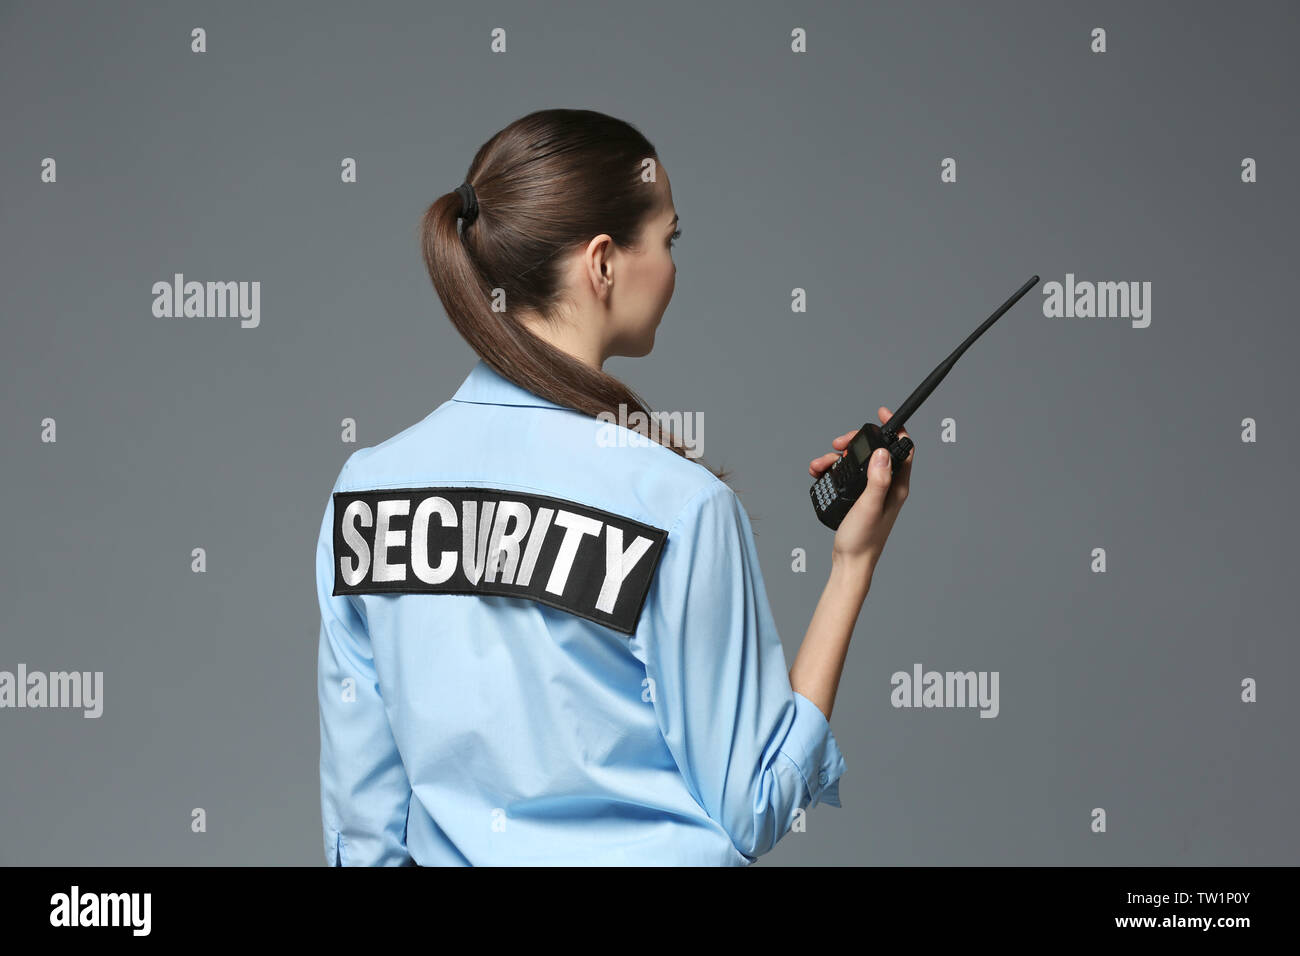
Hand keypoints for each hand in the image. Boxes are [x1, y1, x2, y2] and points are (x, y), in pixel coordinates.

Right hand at [808, 406, 913, 569]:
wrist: (850, 562)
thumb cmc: (863, 540)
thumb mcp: (869, 506)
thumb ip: (878, 479)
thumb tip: (883, 451)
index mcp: (897, 486)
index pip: (903, 448)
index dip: (895, 428)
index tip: (881, 413)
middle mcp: (887, 486)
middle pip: (875, 450)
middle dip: (855, 442)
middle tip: (838, 444)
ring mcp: (872, 491)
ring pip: (857, 462)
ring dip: (837, 458)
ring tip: (820, 465)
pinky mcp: (859, 497)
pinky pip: (847, 475)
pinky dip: (833, 470)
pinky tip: (820, 474)